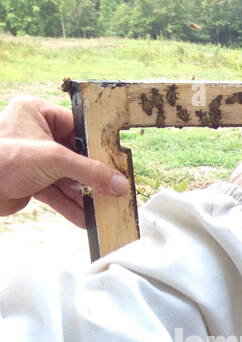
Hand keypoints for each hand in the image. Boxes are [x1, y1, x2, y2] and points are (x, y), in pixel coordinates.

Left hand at [0, 96, 129, 225]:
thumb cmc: (2, 158)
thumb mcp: (54, 159)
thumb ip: (90, 171)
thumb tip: (120, 183)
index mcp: (36, 113)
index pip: (77, 126)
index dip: (97, 146)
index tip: (117, 163)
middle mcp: (35, 133)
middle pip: (75, 155)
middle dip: (92, 177)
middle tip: (114, 189)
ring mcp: (32, 158)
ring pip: (67, 177)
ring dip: (84, 195)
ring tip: (103, 209)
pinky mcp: (29, 180)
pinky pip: (56, 192)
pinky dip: (70, 206)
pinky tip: (85, 218)